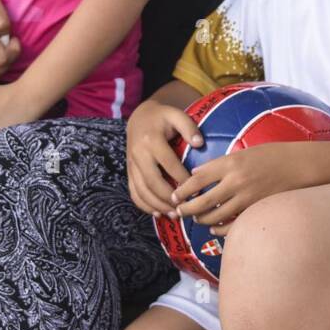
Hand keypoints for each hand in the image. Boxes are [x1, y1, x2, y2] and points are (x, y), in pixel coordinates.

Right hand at [126, 100, 201, 215]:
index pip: (169, 164)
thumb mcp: (177, 115)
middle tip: (185, 207)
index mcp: (151, 140)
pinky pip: (134, 192)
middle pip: (153, 181)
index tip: (197, 190)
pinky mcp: (129, 171)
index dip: (183, 178)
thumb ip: (189, 127)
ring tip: (174, 215)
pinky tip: (158, 213)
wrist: (139, 117)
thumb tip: (200, 144)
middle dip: (169, 198)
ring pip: (142, 190)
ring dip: (157, 205)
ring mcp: (131, 164)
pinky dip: (144, 205)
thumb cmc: (163, 117)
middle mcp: (139, 154)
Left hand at [172, 142, 312, 236]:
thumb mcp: (244, 152)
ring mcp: (246, 198)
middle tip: (179, 211)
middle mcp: (236, 181)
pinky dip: (220, 229)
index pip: (197, 178)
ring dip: (202, 219)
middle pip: (202, 201)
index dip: (182, 189)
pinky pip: (232, 225)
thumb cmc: (272, 155)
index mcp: (231, 163)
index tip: (174, 195)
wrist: (300, 165)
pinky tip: (215, 229)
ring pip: (215, 216)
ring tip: (197, 219)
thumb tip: (198, 175)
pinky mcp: (255, 210)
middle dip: (187, 208)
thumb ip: (221, 164)